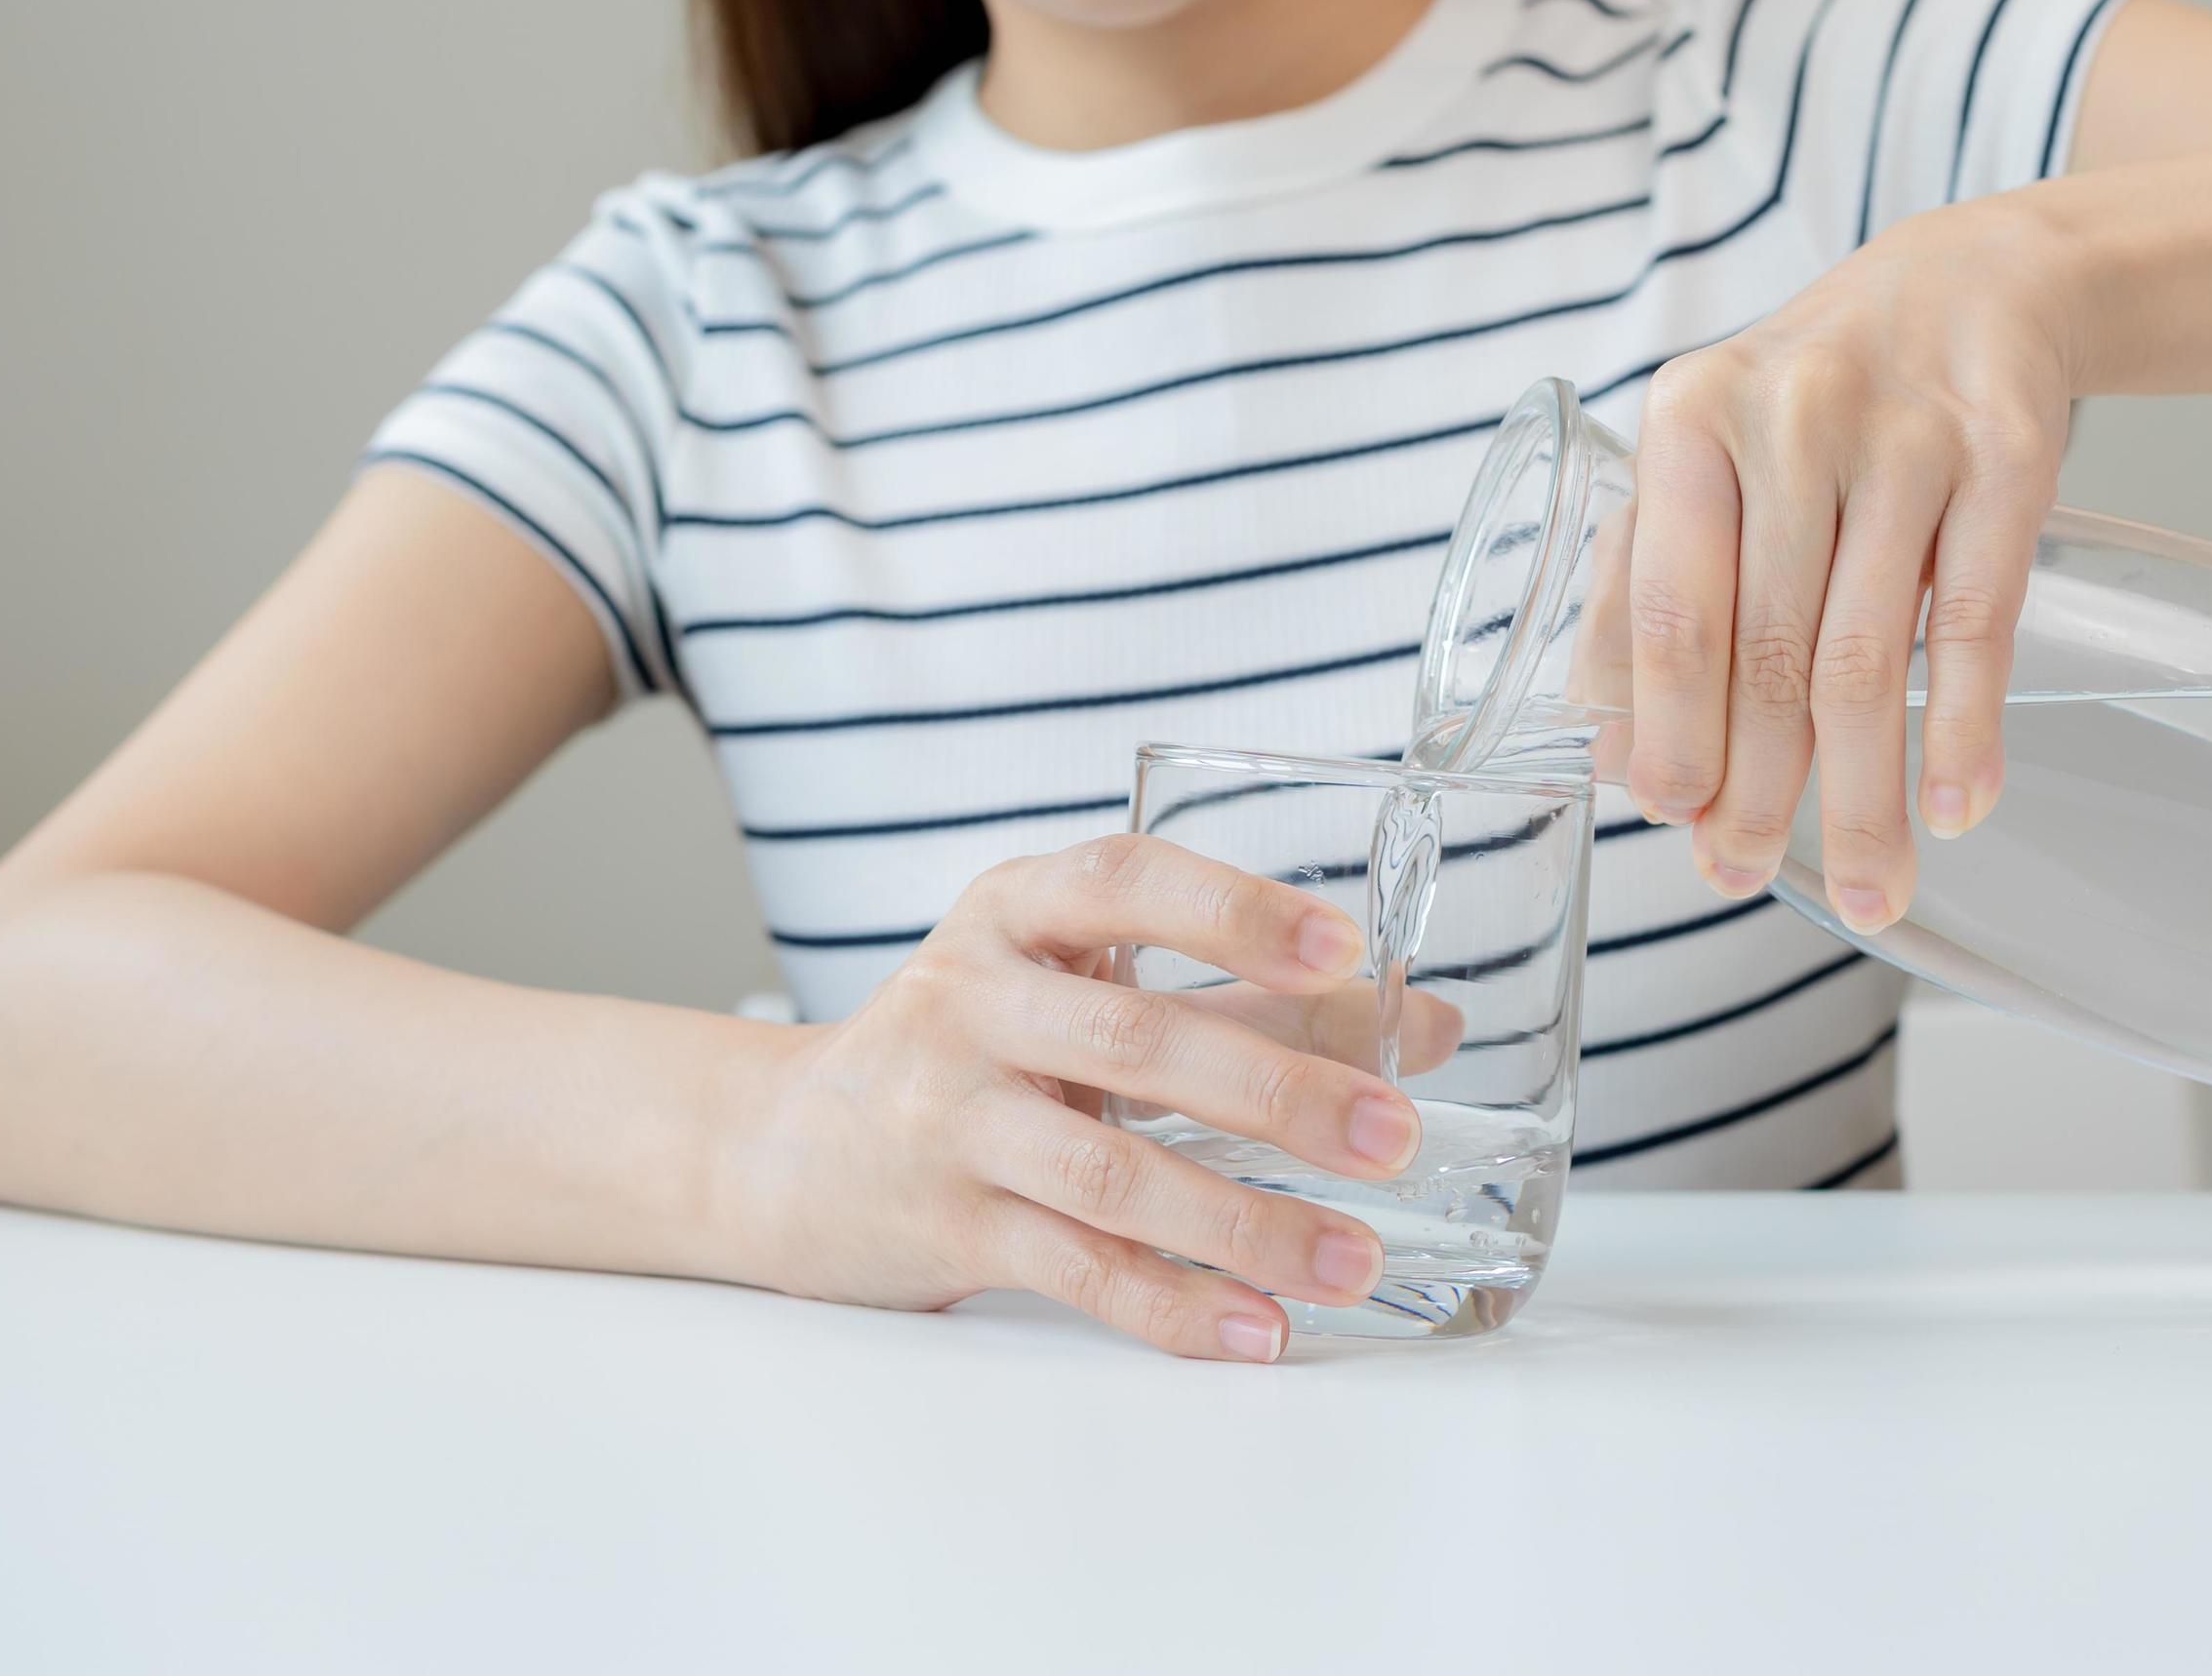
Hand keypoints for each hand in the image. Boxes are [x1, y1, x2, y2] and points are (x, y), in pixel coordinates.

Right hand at [709, 835, 1442, 1361]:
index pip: (1123, 881)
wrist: (783, 1149)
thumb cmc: (972, 1051)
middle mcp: (971, 1002)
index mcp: (1014, 914)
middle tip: (1394, 1132)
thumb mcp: (1078, 989)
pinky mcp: (945, 1226)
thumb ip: (1243, 999)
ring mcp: (950, 1118)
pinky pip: (1076, 1268)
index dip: (1231, 911)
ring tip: (1351, 1260)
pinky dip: (1173, 1306)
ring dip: (1246, 1222)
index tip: (1337, 949)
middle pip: (1136, 1041)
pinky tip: (1257, 1330)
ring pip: (1111, 1173)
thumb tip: (1428, 1029)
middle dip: (1278, 1090)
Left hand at [1624, 198, 2077, 929]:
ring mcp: (1907, 440)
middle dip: (1759, 788)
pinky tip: (1956, 807)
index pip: (1676, 607)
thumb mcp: (1703, 459)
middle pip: (1772, 650)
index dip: (1672, 729)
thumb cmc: (1805, 401)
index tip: (1673, 819)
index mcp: (1690, 419)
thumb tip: (1617, 753)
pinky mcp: (2009, 460)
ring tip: (1866, 887)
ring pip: (1872, 658)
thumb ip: (1647, 590)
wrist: (1964, 286)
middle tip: (1745, 877)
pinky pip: (1978, 623)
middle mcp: (1794, 421)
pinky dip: (1965, 730)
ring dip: (1864, 794)